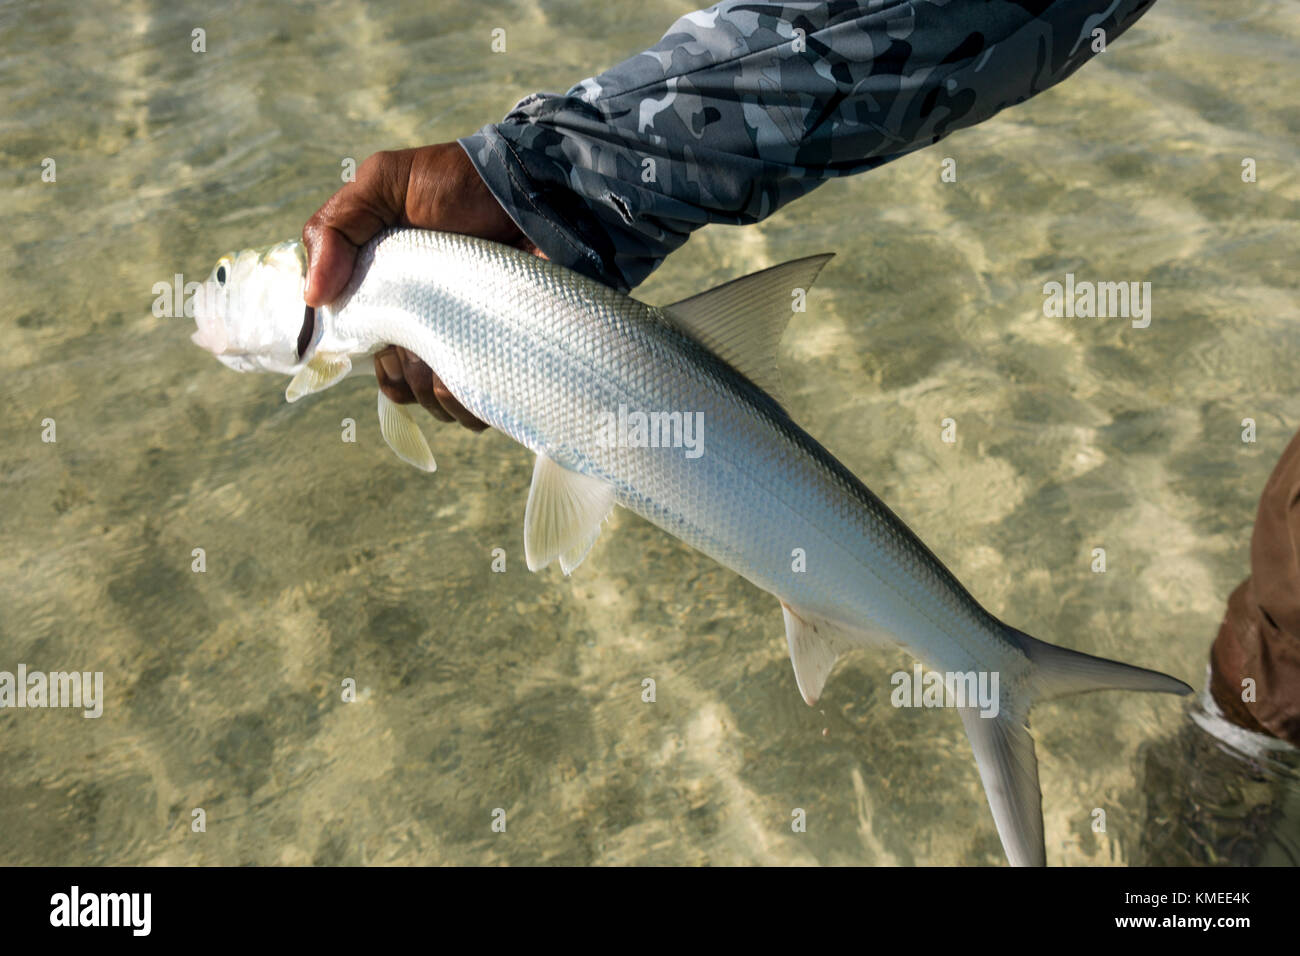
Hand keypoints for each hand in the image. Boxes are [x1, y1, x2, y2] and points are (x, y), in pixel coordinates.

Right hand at [302, 143, 542, 430]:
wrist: (532, 184)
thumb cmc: (456, 182)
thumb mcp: (383, 184)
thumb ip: (337, 227)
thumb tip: (312, 296)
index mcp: (393, 300)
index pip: (373, 359)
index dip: (377, 361)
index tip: (385, 342)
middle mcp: (432, 329)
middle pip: (406, 386)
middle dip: (410, 371)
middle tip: (430, 326)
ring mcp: (472, 344)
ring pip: (443, 402)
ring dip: (443, 390)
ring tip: (464, 340)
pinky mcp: (510, 350)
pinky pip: (485, 402)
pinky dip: (478, 398)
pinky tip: (487, 369)